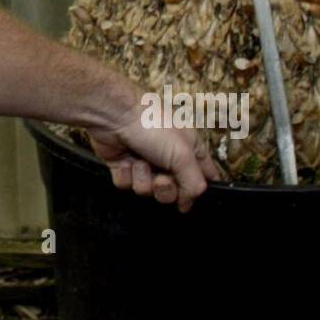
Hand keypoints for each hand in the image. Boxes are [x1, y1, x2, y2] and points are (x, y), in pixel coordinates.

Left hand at [87, 91, 223, 212]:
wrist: (114, 115)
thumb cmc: (152, 126)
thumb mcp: (183, 155)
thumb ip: (193, 184)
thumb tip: (188, 203)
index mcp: (190, 150)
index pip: (205, 176)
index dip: (200, 190)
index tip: (191, 195)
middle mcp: (169, 157)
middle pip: (174, 192)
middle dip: (165, 189)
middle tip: (160, 177)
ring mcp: (146, 162)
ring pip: (149, 191)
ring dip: (143, 179)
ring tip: (139, 162)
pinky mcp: (123, 166)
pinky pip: (127, 185)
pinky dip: (125, 176)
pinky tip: (124, 161)